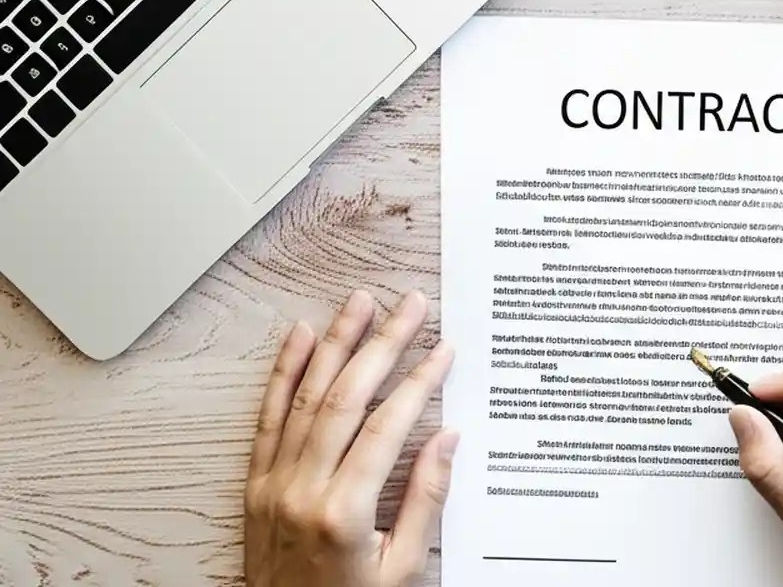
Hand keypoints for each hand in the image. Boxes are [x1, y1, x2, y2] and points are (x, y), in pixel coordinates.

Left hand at [244, 290, 457, 586]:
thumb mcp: (401, 570)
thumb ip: (424, 501)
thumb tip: (447, 439)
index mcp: (343, 512)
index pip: (386, 428)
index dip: (418, 382)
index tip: (443, 349)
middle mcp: (302, 489)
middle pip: (347, 398)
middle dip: (383, 344)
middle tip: (410, 306)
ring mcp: (273, 483)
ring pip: (307, 396)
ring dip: (337, 343)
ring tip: (361, 303)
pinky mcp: (255, 484)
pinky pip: (268, 416)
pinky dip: (285, 372)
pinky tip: (301, 336)